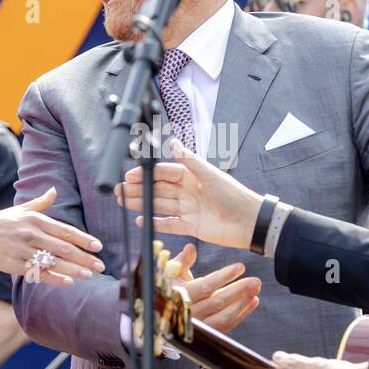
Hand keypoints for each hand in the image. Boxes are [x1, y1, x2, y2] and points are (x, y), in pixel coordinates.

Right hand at [0, 187, 103, 285]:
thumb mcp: (19, 210)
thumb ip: (40, 203)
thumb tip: (53, 190)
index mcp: (34, 220)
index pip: (65, 230)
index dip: (84, 239)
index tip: (98, 246)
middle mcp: (30, 234)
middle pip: (64, 247)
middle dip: (84, 257)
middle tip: (100, 265)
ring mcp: (22, 250)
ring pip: (53, 261)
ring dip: (74, 269)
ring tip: (89, 275)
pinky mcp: (13, 264)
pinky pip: (38, 273)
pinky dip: (54, 278)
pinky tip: (68, 282)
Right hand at [115, 139, 263, 249]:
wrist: (250, 222)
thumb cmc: (234, 195)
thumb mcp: (210, 175)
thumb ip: (189, 160)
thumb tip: (172, 142)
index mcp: (192, 176)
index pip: (164, 173)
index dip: (146, 174)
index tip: (129, 176)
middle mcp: (189, 191)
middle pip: (158, 189)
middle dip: (138, 189)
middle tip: (118, 190)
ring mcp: (189, 209)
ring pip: (160, 205)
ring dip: (142, 203)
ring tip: (123, 202)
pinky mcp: (191, 226)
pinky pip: (169, 223)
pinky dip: (156, 222)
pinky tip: (141, 220)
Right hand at [169, 242, 260, 333]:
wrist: (160, 317)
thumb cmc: (166, 290)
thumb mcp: (169, 274)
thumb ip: (181, 262)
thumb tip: (191, 247)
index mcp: (180, 296)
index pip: (206, 286)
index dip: (224, 276)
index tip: (240, 267)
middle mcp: (188, 313)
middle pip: (218, 302)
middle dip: (239, 291)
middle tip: (255, 281)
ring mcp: (198, 327)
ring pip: (224, 316)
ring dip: (242, 303)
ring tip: (255, 290)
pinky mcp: (206, 335)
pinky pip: (226, 326)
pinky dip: (241, 314)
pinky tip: (252, 302)